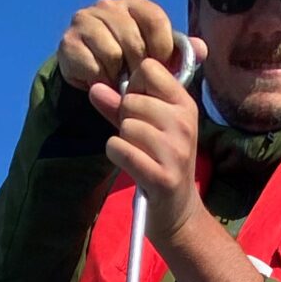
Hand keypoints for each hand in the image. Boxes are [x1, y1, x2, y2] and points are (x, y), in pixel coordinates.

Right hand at [57, 0, 178, 92]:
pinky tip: (101, 81)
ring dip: (118, 76)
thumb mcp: (158, 55)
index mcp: (134, 3)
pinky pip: (93, 67)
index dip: (162, 50)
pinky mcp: (69, 42)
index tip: (160, 68)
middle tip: (137, 82)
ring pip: (113, 55)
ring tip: (118, 81)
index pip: (155, 20)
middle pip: (134, 41)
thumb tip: (202, 49)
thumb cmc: (129, 61)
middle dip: (139, 69)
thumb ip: (180, 52)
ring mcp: (85, 20)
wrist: (91, 72)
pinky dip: (100, 81)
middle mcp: (108, 5)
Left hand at [90, 43, 209, 247]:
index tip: (139, 105)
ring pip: (126, 125)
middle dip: (126, 118)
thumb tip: (94, 88)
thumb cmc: (160, 164)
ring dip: (122, 141)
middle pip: (132, 99)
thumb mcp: (146, 129)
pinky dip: (117, 155)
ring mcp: (175, 151)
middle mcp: (184, 124)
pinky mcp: (162, 177)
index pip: (149, 68)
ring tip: (139, 155)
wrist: (177, 213)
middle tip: (140, 140)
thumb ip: (119, 107)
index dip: (134, 84)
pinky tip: (130, 165)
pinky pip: (120, 149)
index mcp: (185, 106)